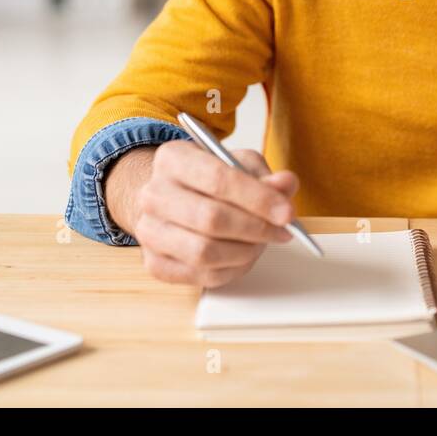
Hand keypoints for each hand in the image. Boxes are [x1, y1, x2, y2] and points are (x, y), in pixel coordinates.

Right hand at [105, 140, 298, 286]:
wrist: (173, 200)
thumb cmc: (210, 181)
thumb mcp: (239, 164)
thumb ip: (265, 176)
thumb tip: (285, 185)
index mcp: (173, 159)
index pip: (218, 179)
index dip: (258, 199)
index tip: (287, 212)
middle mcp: (153, 194)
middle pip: (210, 219)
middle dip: (256, 228)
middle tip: (282, 231)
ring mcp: (149, 231)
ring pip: (204, 252)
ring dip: (245, 251)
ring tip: (262, 243)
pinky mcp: (155, 263)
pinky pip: (201, 276)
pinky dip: (232, 270)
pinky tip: (243, 256)